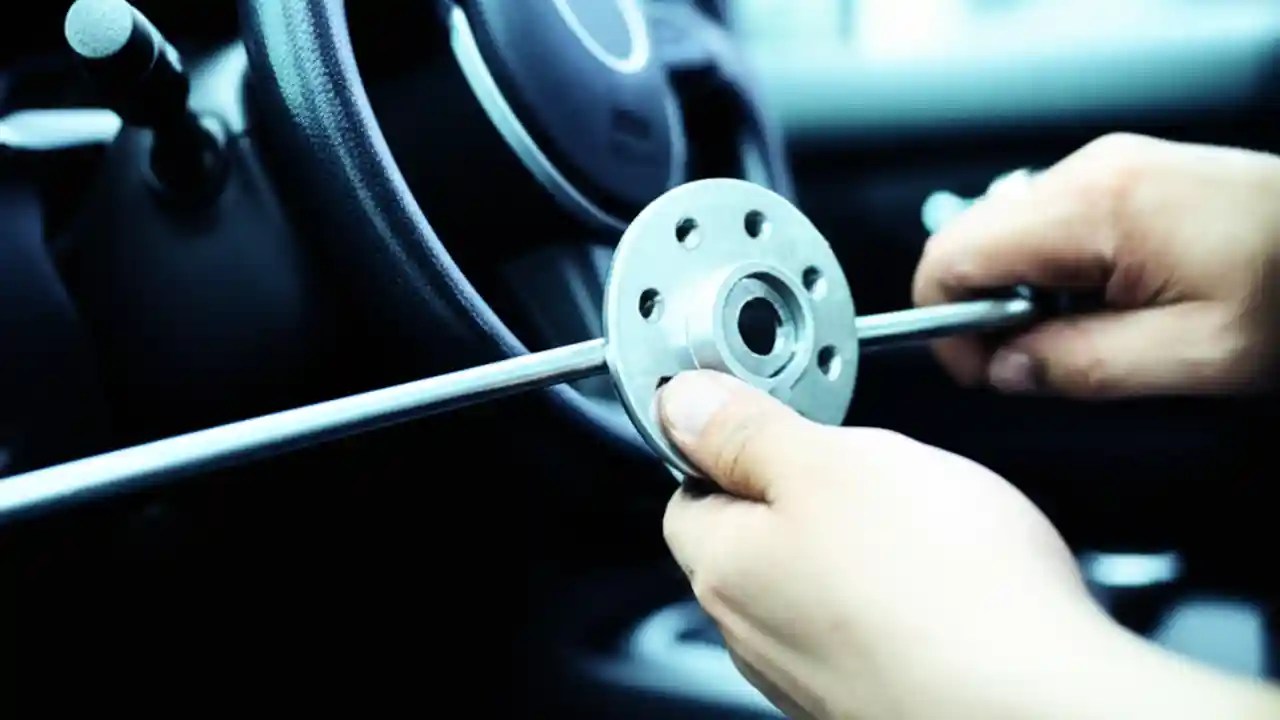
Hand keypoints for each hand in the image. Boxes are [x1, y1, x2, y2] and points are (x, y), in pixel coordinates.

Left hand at [659, 370, 1279, 718]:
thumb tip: (683, 404)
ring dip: (860, 546)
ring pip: (819, 582)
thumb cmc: (946, 594)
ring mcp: (815, 676)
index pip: (689, 489)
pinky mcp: (875, 697)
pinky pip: (872, 627)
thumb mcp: (830, 464)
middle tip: (873, 467)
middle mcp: (756, 635)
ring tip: (925, 529)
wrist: (1044, 706)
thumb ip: (746, 432)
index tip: (782, 415)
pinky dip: (901, 599)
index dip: (732, 441)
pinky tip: (951, 585)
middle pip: (758, 536)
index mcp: (725, 568)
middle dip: (809, 491)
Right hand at [913, 133, 1279, 397]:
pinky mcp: (1120, 175)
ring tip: (1081, 331)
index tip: (982, 370)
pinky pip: (1043, 223)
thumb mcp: (1191, 355)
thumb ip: (1081, 366)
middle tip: (1032, 360)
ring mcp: (1104, 167)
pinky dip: (1047, 271)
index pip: (955, 257)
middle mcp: (1089, 172)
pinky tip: (1099, 301)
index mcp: (1096, 207)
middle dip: (981, 309)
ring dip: (1017, 293)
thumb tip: (1005, 371)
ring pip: (1002, 233)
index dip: (946, 323)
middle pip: (969, 240)